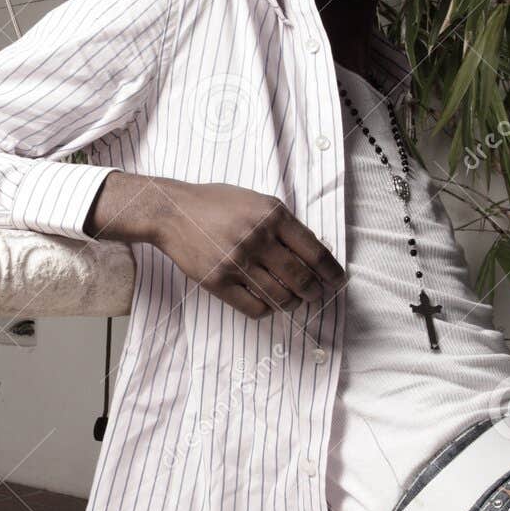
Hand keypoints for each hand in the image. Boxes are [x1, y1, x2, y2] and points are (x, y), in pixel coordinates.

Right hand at [87, 173, 344, 318]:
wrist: (172, 211)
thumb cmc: (216, 204)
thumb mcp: (255, 200)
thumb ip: (282, 223)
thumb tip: (312, 251)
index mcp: (271, 215)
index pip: (314, 251)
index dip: (331, 271)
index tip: (338, 280)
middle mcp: (257, 238)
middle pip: (300, 278)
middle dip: (314, 291)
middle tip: (316, 294)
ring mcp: (236, 262)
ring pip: (279, 296)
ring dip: (292, 302)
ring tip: (293, 300)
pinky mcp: (218, 282)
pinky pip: (254, 308)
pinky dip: (268, 310)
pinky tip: (269, 303)